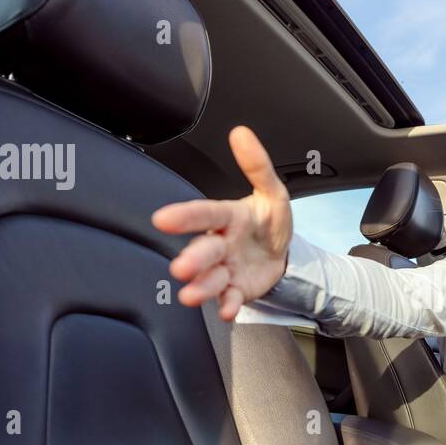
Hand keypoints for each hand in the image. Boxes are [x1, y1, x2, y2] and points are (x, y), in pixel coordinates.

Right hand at [151, 126, 292, 320]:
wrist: (282, 255)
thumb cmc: (269, 223)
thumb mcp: (273, 192)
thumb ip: (258, 166)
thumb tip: (241, 133)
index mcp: (227, 217)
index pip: (204, 213)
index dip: (185, 216)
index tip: (163, 219)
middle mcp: (221, 244)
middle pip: (203, 250)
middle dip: (192, 259)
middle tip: (181, 267)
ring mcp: (226, 270)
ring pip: (210, 278)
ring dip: (200, 287)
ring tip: (190, 295)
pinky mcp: (236, 290)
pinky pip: (229, 298)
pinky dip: (227, 305)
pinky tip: (225, 311)